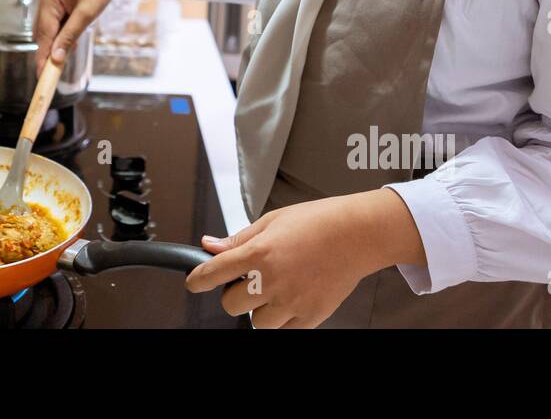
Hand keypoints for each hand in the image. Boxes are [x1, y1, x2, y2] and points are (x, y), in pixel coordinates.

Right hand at [34, 0, 157, 71]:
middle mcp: (46, 0)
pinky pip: (57, 24)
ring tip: (62, 62)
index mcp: (48, 0)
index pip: (44, 36)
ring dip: (57, 44)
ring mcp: (52, 1)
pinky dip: (63, 35)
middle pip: (44, 35)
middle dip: (49, 53)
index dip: (43, 57)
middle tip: (52, 75)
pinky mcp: (59, 3)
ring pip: (50, 31)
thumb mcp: (86, 14)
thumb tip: (56, 58)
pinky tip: (69, 43)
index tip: (43, 76)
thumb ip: (70, 36)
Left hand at [185, 188, 426, 328]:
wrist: (357, 235)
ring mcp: (293, 302)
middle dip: (234, 294)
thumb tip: (209, 245)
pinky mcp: (311, 317)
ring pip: (257, 322)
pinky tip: (293, 295)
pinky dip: (283, 317)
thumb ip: (238, 239)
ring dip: (259, 308)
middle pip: (231, 305)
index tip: (193, 283)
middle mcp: (273, 280)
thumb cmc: (316, 222)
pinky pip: (284, 329)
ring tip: (275, 288)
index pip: (214, 273)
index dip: (198, 280)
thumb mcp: (272, 221)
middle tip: (248, 280)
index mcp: (260, 252)